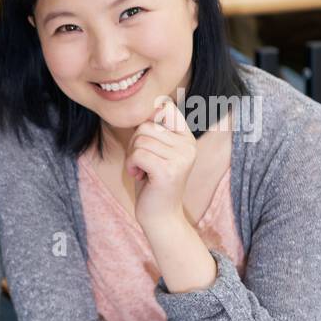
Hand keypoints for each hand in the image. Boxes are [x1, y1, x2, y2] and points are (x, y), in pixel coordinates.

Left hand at [128, 100, 197, 231]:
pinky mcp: (169, 171)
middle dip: (134, 143)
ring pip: (140, 140)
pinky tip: (139, 176)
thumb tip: (152, 104)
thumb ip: (154, 131)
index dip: (148, 119)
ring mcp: (181, 158)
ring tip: (141, 169)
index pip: (167, 109)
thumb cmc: (152, 182)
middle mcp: (188, 145)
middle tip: (140, 161)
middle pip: (146, 125)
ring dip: (132, 156)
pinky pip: (138, 154)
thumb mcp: (156, 152)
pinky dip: (131, 165)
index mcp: (187, 138)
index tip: (145, 140)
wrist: (161, 216)